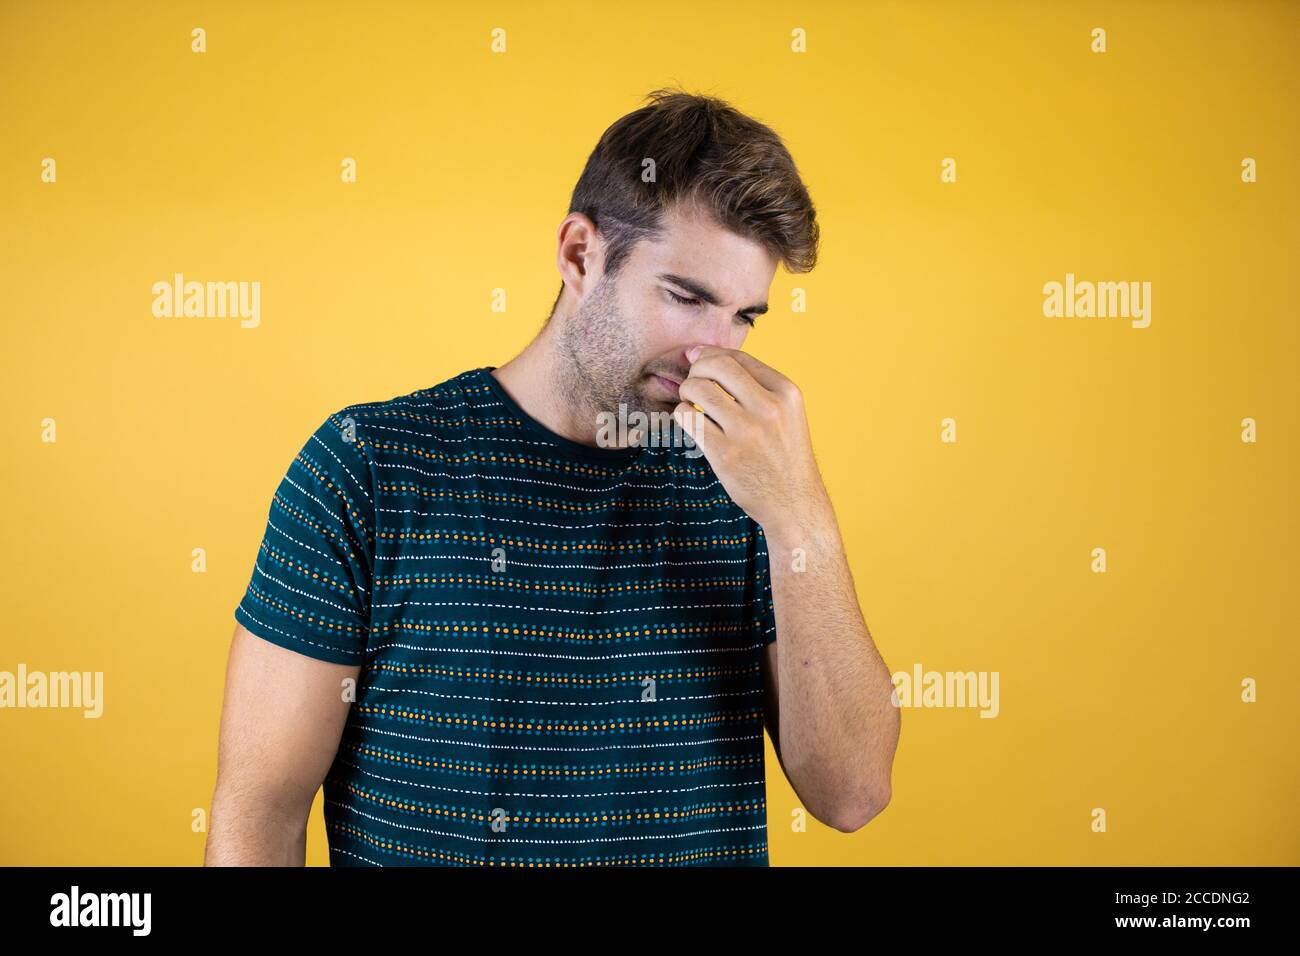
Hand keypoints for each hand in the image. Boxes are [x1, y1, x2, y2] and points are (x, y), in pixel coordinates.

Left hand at [672, 346, 830, 540]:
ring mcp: (746, 431)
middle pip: (715, 366)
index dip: (711, 355)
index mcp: (786, 392)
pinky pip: (688, 417)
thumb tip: (698, 351)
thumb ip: (751, 383)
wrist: (794, 502)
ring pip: (697, 389)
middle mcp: (768, 408)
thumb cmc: (782, 454)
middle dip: (696, 370)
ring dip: (686, 392)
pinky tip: (691, 422)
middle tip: (694, 384)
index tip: (698, 362)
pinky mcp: (725, 454)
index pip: (738, 357)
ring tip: (692, 404)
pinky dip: (682, 415)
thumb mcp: (784, 412)